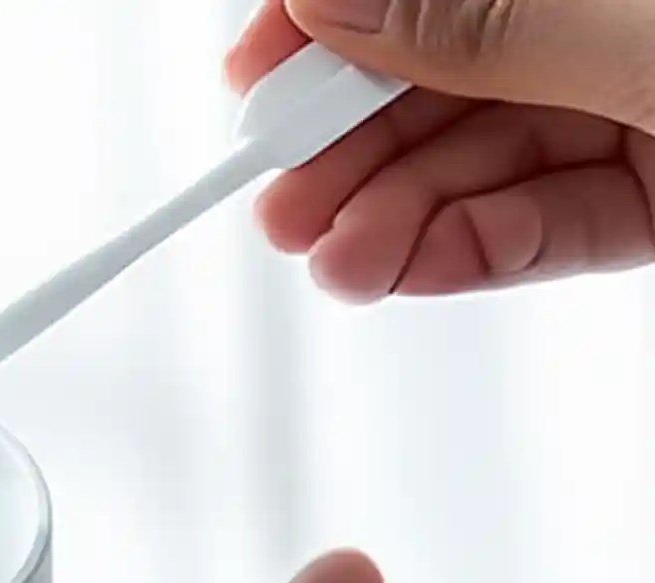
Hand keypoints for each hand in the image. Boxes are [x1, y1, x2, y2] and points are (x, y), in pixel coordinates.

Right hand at [225, 0, 654, 303]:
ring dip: (395, 218)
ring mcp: (637, 110)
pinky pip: (552, 225)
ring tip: (334, 258)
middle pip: (444, 80)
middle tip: (281, 192)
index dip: (328, 25)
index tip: (256, 73)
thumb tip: (335, 3)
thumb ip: (483, 17)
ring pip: (487, 161)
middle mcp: (609, 28)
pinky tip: (406, 265)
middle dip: (349, 143)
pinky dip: (472, 250)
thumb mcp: (632, 21)